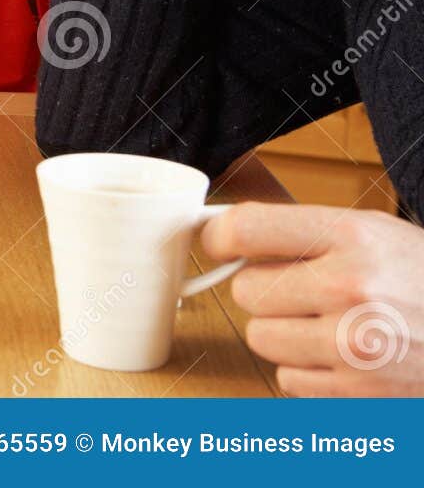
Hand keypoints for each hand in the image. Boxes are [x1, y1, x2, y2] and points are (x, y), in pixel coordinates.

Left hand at [202, 202, 423, 395]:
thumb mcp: (373, 233)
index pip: (246, 228)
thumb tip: (220, 233)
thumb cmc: (421, 278)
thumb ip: (301, 231)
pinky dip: (306, 371)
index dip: (218, 237)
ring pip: (260, 337)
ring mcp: (355, 345)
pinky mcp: (359, 392)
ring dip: (283, 332)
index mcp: (352, 235)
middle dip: (267, 291)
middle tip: (305, 291)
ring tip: (326, 324)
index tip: (217, 243)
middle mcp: (351, 287)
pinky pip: (287, 379)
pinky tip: (342, 356)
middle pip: (245, 290)